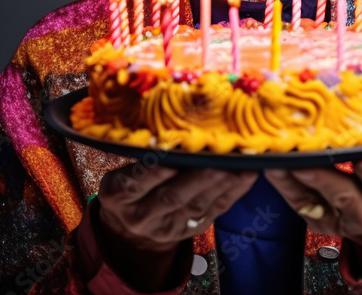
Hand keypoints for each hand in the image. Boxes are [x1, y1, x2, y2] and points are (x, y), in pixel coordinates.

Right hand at [98, 164, 258, 250]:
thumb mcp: (121, 169)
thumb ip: (142, 157)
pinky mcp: (186, 231)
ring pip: (195, 206)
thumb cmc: (128, 182)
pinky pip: (212, 213)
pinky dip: (230, 194)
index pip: (136, 182)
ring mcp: (164, 228)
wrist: (127, 225)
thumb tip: (175, 129)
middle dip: (199, 178)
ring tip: (241, 167)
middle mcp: (138, 215)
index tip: (178, 153)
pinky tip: (245, 178)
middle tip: (221, 160)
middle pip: (171, 197)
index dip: (157, 170)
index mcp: (116, 194)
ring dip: (221, 186)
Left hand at [265, 129, 361, 270]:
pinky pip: (296, 202)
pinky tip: (271, 163)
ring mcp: (338, 217)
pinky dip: (282, 184)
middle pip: (344, 194)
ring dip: (295, 178)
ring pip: (315, 199)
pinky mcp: (316, 218)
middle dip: (325, 176)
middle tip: (306, 157)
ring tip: (280, 156)